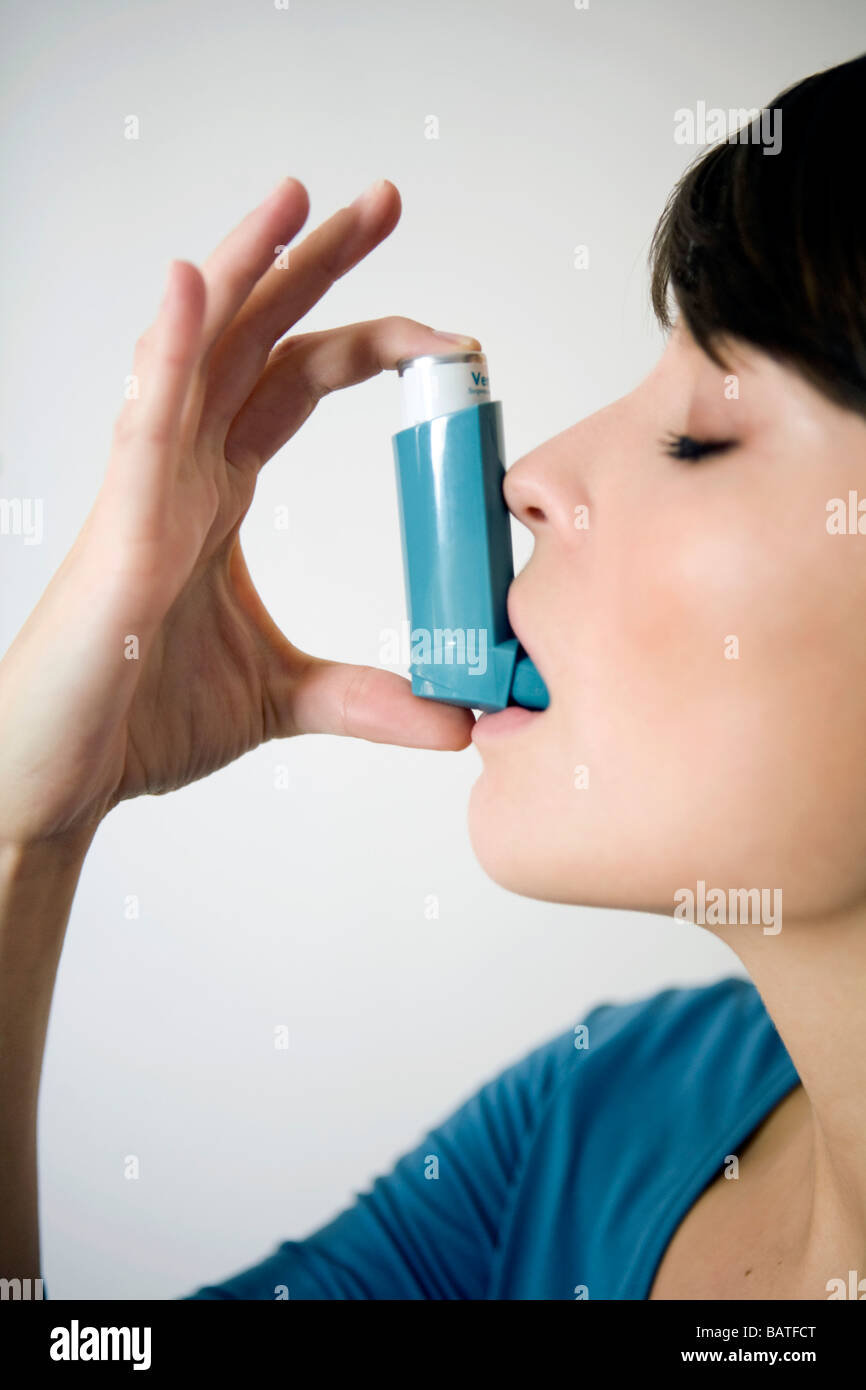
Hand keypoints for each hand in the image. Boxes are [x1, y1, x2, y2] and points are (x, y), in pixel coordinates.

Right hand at [0, 177, 476, 845]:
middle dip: (319, 263)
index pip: (299, 381)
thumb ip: (367, 699)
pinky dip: (165, 349)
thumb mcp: (282, 701)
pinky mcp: (119, 527)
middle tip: (383, 200)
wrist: (64, 776)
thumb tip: (453, 723)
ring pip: (197, 351)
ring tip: (298, 196)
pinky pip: (144, 424)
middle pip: (255, 338)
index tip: (449, 340)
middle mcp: (183, 467)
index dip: (370, 345)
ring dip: (247, 268)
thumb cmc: (141, 719)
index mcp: (218, 490)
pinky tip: (191, 282)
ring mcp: (146, 487)